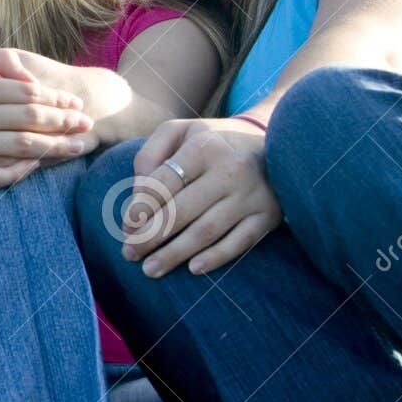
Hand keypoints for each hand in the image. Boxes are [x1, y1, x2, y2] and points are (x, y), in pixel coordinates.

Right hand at [0, 47, 93, 187]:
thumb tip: (32, 77)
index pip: (26, 92)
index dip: (57, 98)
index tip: (76, 103)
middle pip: (29, 120)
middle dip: (64, 122)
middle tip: (87, 125)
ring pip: (19, 148)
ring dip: (55, 148)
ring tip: (78, 147)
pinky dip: (19, 172)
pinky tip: (37, 165)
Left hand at [121, 117, 281, 276]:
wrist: (274, 145)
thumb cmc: (212, 142)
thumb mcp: (179, 133)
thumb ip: (150, 156)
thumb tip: (138, 194)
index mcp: (204, 147)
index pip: (164, 183)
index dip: (141, 208)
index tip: (126, 228)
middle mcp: (230, 169)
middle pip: (182, 211)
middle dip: (151, 236)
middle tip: (130, 254)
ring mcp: (252, 194)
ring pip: (207, 230)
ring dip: (175, 253)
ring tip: (150, 269)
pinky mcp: (268, 215)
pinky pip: (240, 242)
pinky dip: (216, 258)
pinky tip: (192, 269)